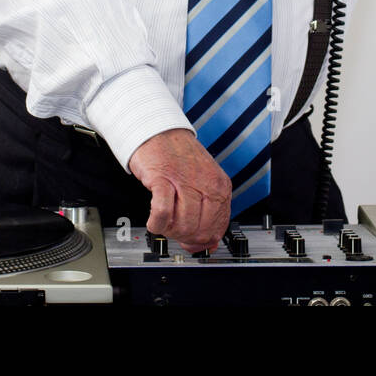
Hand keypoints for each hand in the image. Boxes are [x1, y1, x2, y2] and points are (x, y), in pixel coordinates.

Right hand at [128, 128, 231, 252]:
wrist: (159, 131)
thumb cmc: (179, 158)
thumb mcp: (202, 184)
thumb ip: (208, 214)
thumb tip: (208, 244)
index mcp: (220, 187)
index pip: (218, 228)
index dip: (202, 241)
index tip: (191, 242)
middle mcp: (207, 184)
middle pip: (200, 231)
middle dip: (184, 238)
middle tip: (173, 230)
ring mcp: (186, 181)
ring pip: (183, 225)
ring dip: (169, 230)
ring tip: (163, 222)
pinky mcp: (164, 178)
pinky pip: (162, 212)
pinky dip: (156, 223)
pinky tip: (154, 219)